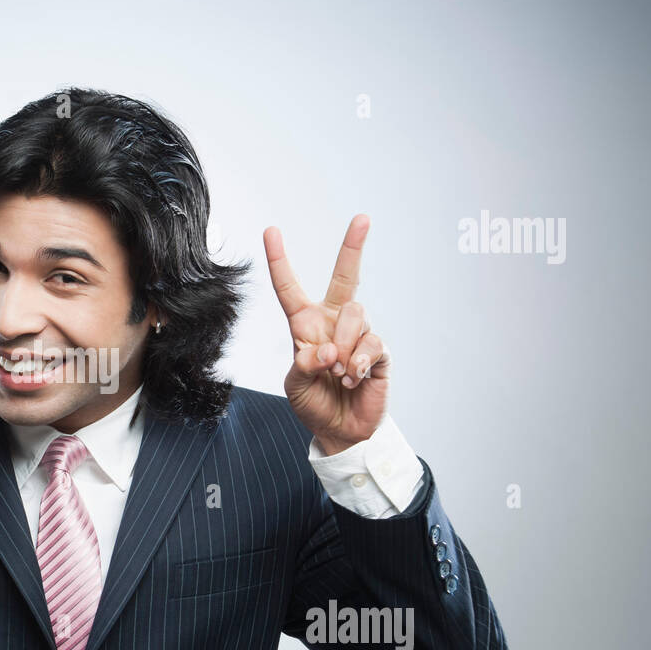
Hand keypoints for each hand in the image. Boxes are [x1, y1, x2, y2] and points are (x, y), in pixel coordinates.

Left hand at [263, 215, 388, 455]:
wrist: (341, 431)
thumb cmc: (313, 403)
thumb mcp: (295, 385)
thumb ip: (304, 365)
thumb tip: (328, 350)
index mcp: (305, 325)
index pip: (289, 288)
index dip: (279, 260)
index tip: (271, 230)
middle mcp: (333, 322)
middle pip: (345, 277)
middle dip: (353, 247)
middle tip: (363, 218)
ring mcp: (359, 335)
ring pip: (356, 315)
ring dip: (344, 345)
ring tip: (338, 372)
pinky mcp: (379, 352)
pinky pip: (372, 343)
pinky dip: (359, 364)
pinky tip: (354, 379)